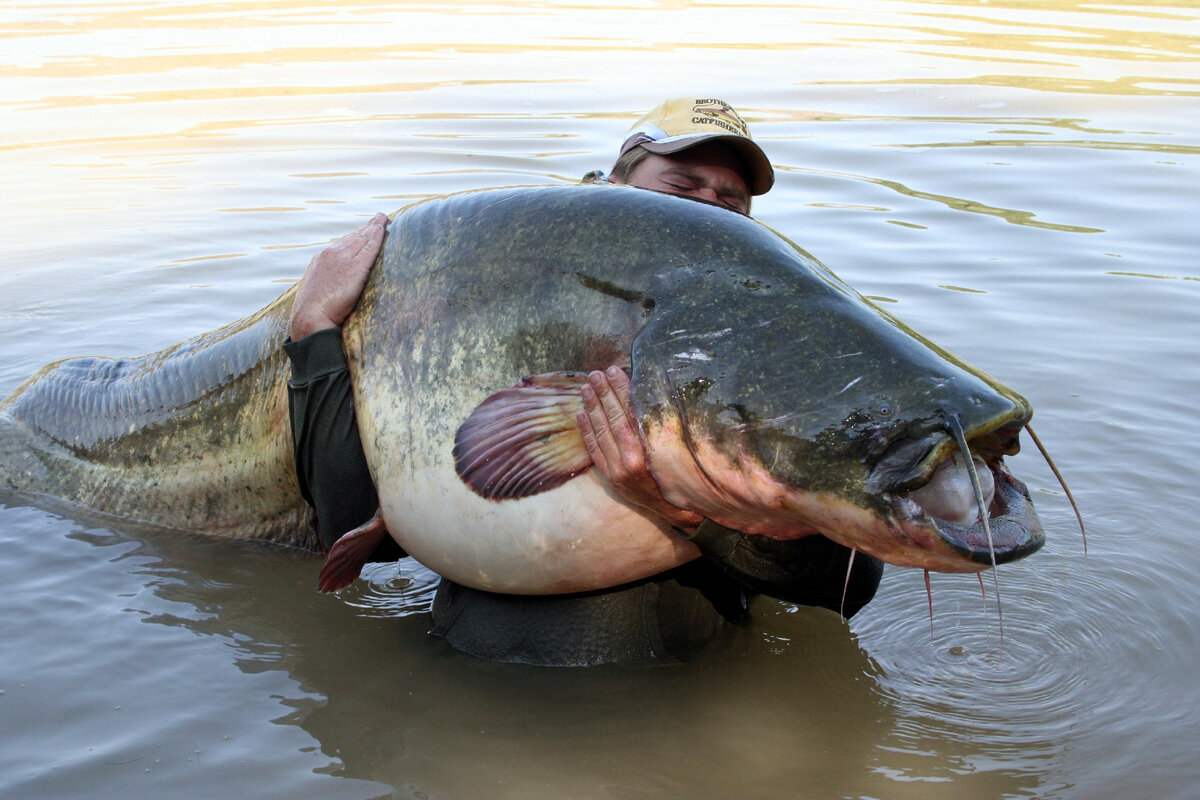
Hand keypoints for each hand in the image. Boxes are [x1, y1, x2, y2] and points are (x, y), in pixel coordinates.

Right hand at [290, 212, 388, 339]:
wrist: (309, 318)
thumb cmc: (311, 314)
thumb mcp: (315, 293)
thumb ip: (325, 284)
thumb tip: (331, 288)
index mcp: (321, 260)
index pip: (342, 244)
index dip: (355, 237)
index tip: (364, 231)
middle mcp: (331, 254)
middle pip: (353, 237)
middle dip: (366, 227)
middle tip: (378, 218)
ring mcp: (343, 259)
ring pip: (362, 238)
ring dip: (375, 227)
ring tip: (384, 219)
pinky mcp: (355, 267)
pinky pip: (370, 247)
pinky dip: (377, 236)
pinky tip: (384, 229)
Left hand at [578, 366, 704, 534]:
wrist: (674, 511)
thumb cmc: (679, 477)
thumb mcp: (674, 450)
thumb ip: (659, 426)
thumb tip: (647, 394)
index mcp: (650, 451)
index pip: (631, 412)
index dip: (621, 390)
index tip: (615, 371)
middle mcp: (631, 461)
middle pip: (613, 420)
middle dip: (604, 394)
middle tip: (596, 375)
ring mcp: (618, 471)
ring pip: (601, 433)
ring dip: (592, 408)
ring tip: (586, 388)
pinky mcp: (611, 478)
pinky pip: (595, 450)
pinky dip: (587, 431)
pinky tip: (581, 414)